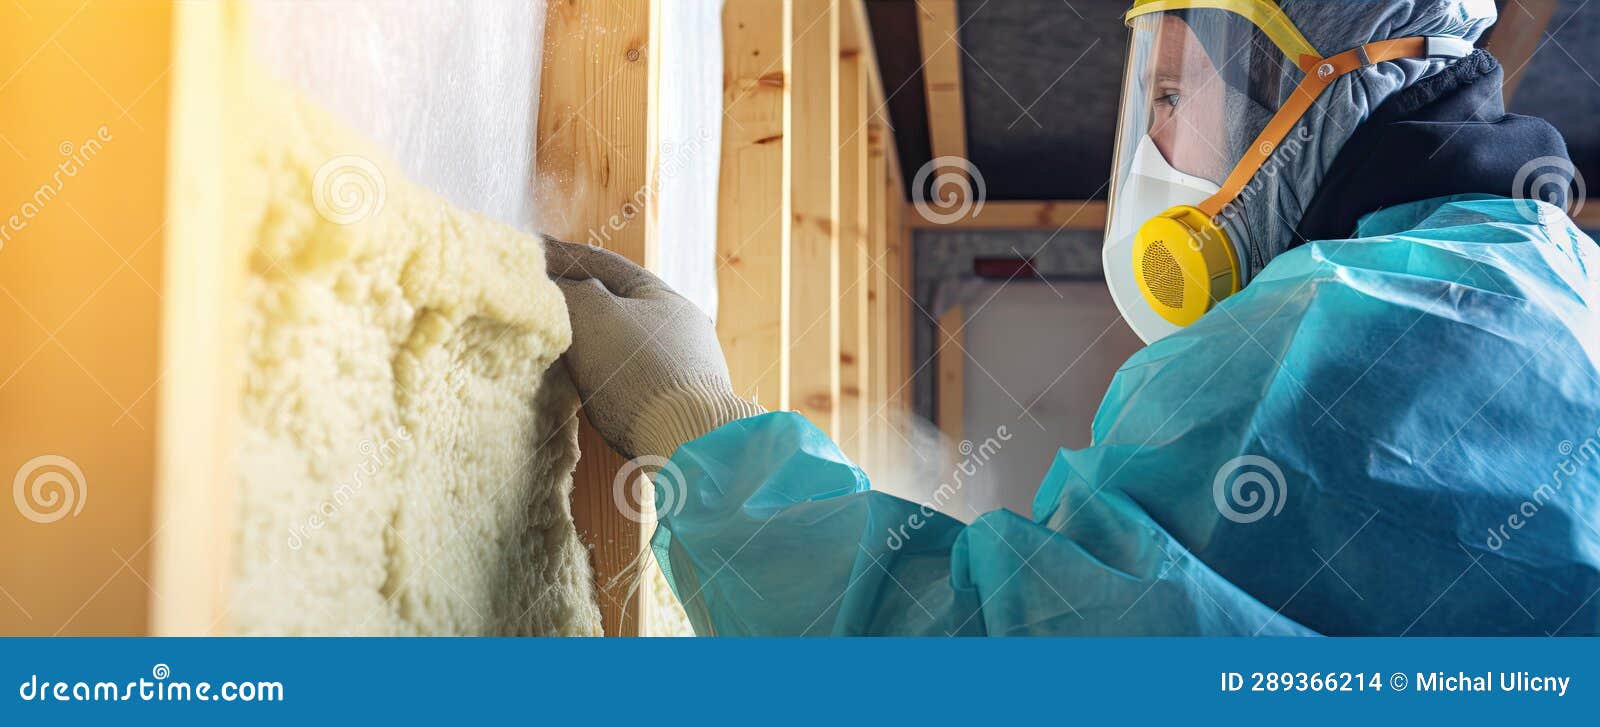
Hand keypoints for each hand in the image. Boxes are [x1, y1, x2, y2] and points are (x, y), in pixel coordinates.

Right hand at [545, 239, 764, 458]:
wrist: (685, 443)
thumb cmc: (641, 371)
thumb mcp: (595, 315)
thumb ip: (568, 292)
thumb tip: (552, 287)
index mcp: (665, 298)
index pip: (605, 265)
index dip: (563, 255)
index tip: (530, 249)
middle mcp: (675, 331)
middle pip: (610, 305)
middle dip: (569, 299)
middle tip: (531, 296)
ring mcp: (673, 371)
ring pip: (612, 345)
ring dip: (578, 341)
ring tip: (544, 339)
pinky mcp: (663, 408)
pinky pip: (618, 379)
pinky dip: (591, 373)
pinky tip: (570, 383)